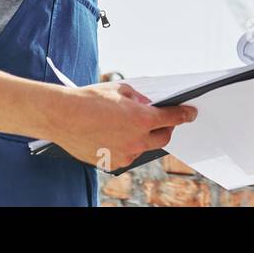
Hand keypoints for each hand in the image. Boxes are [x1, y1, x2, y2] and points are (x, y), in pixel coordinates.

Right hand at [56, 80, 198, 170]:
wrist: (63, 116)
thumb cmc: (89, 99)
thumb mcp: (120, 89)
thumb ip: (139, 98)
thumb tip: (148, 105)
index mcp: (142, 119)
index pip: (173, 118)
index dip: (184, 115)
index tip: (191, 114)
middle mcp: (137, 140)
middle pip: (162, 138)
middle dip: (165, 129)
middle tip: (161, 121)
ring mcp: (124, 154)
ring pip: (142, 148)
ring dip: (141, 138)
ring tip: (125, 126)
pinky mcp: (111, 163)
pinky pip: (125, 155)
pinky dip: (124, 146)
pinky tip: (111, 135)